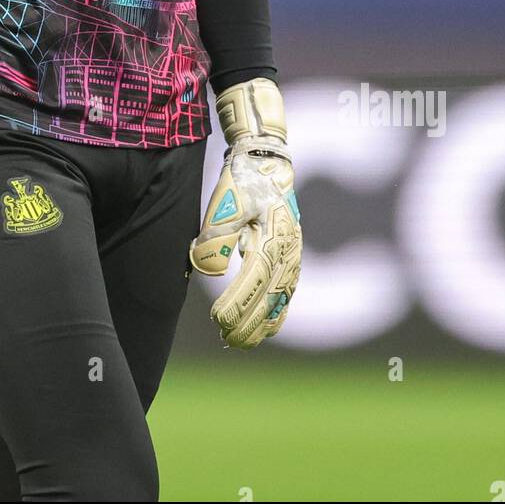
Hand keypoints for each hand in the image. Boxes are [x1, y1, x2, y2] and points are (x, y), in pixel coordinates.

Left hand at [189, 78, 301, 347]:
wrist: (266, 161)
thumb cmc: (242, 182)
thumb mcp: (225, 203)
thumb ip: (217, 236)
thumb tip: (211, 270)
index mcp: (272, 239)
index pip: (254, 282)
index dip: (237, 305)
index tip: (217, 321)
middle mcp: (287, 251)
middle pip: (270, 298)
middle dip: (248, 323)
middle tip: (226, 339)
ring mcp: (293, 255)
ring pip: (281, 300)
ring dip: (262, 323)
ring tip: (241, 342)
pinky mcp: (291, 255)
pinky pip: (287, 292)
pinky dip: (276, 313)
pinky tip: (265, 328)